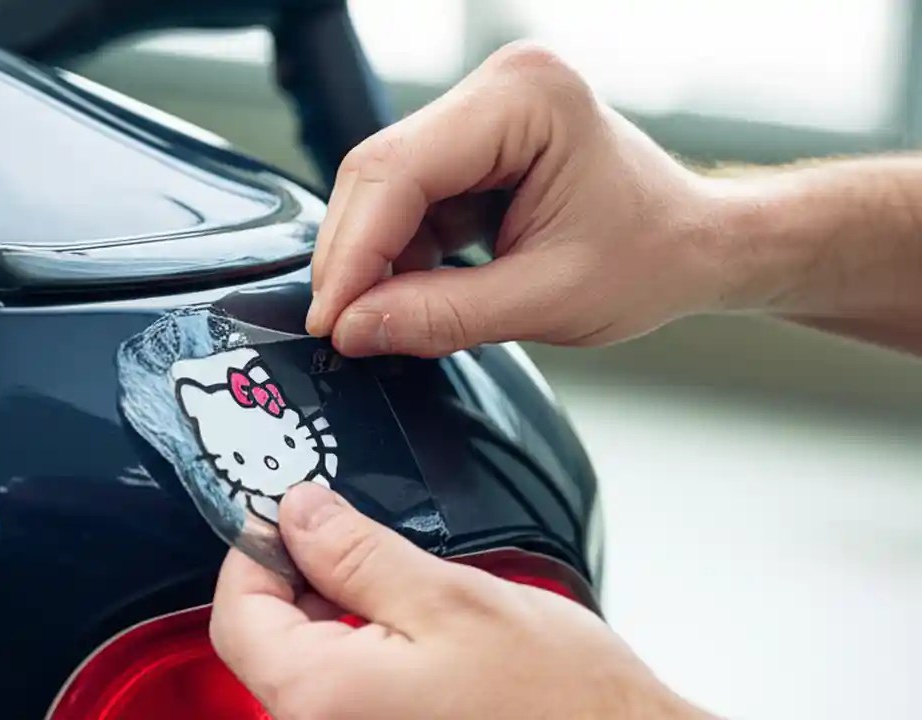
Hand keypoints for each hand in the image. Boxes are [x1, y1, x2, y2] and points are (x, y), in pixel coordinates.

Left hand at [211, 483, 709, 719]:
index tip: (287, 514)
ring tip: (397, 585)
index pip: (238, 614)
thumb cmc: (560, 702)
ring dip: (334, 614)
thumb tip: (297, 513)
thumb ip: (356, 553)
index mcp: (321, 698)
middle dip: (300, 579)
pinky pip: (343, 696)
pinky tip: (408, 632)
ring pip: (307, 667)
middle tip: (352, 537)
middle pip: (267, 642)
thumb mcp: (452, 598)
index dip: (256, 552)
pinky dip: (360, 650)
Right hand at [306, 42, 727, 356]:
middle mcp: (498, 87)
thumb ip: (441, 315)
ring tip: (389, 314)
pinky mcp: (474, 143)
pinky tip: (415, 288)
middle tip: (343, 325)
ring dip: (376, 256)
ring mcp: (483, 111)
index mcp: (527, 98)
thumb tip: (354, 327)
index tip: (330, 317)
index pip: (402, 170)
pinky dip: (401, 250)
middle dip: (355, 255)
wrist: (697, 247)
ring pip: (385, 186)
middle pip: (381, 170)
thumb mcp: (546, 300)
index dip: (354, 251)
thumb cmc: (653, 257)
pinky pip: (409, 196)